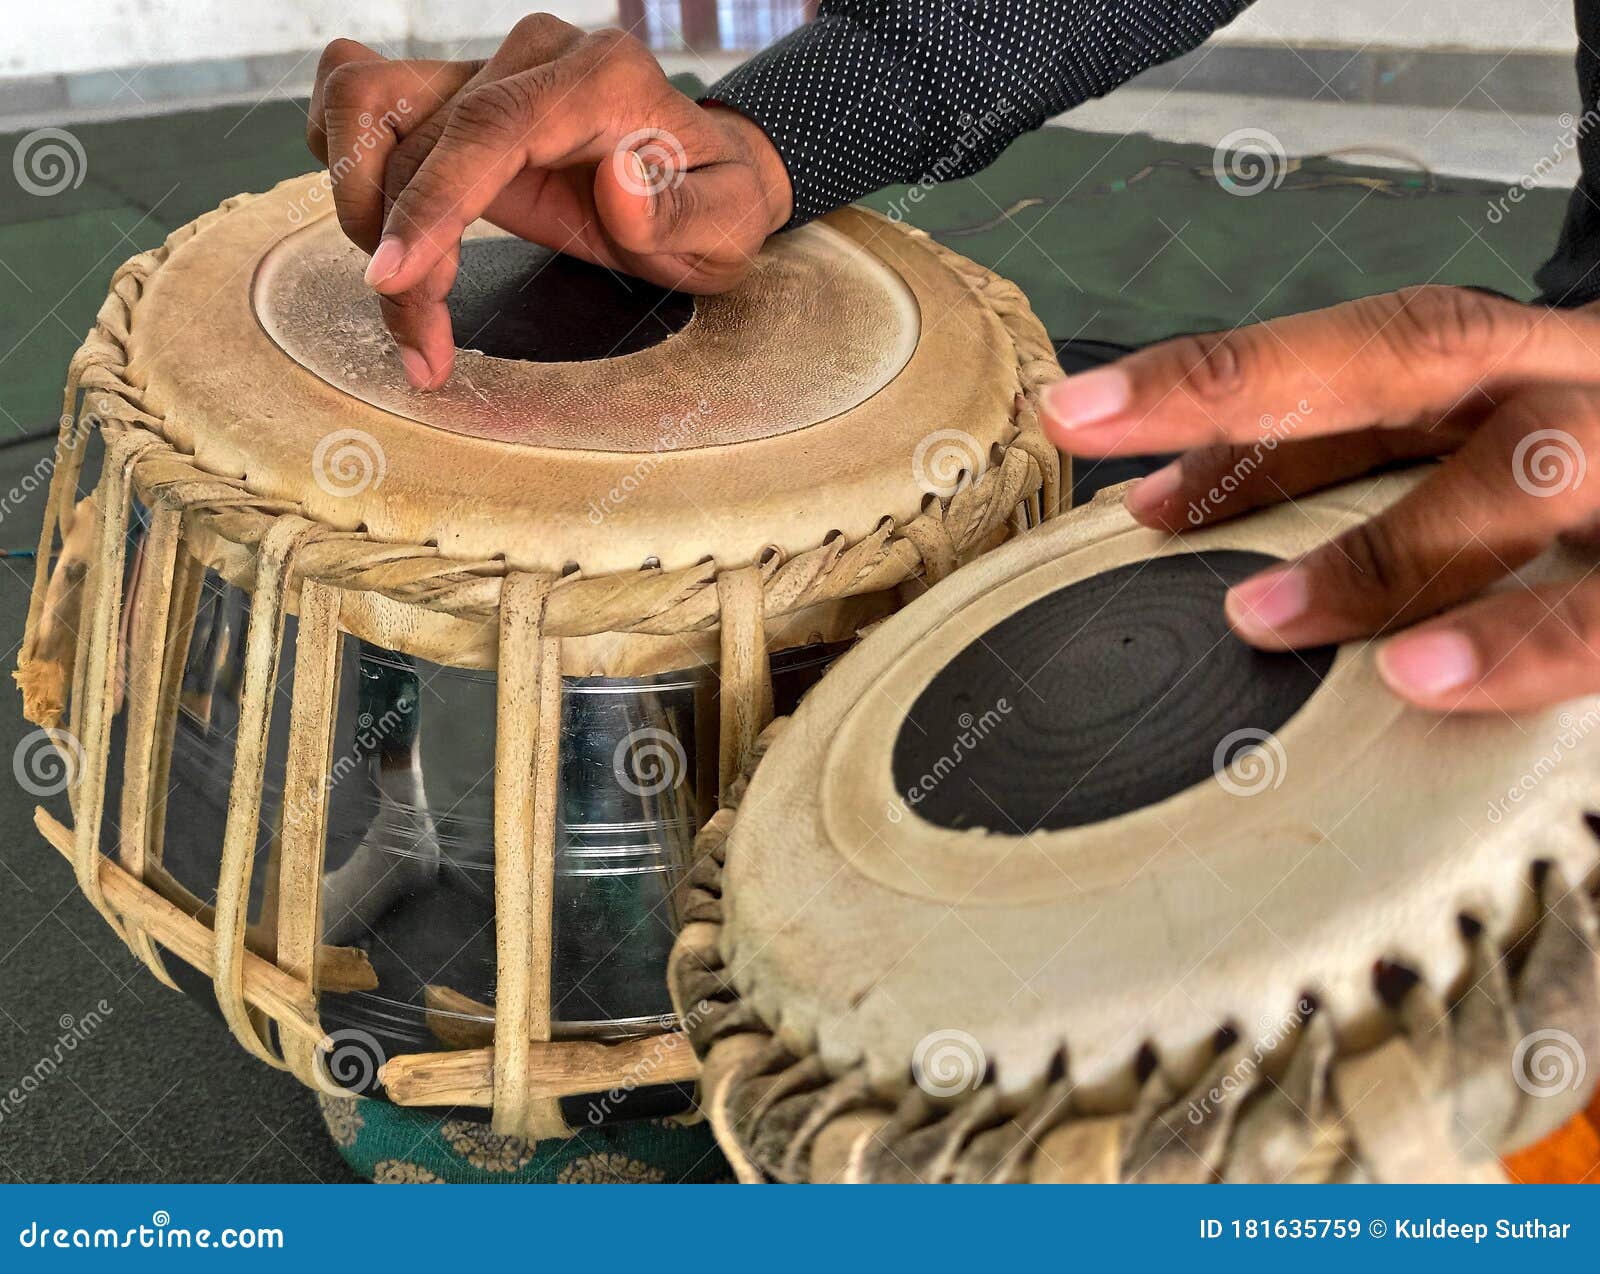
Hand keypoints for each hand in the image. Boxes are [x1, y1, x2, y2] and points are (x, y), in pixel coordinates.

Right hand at [307, 15, 792, 387]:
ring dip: (364, 214)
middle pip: (418, 141)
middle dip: (403, 257)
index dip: (430, 203)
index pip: (490, 129)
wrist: (705, 178)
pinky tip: (396, 247)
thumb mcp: (727, 225)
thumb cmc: (715, 204)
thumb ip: (678, 209)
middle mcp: (535, 58)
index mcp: (602, 81)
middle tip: (425, 349)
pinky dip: (359, 180)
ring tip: (414, 305)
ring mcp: (488, 68)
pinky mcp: (457, 95)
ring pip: (366, 109)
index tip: (395, 278)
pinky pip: (365, 103)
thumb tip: (618, 179)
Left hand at [1040, 285, 1599, 713]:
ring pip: (1518, 484)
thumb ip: (1318, 468)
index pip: (1341, 347)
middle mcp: (1564, 385)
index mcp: (1496, 359)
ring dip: (1388, 552)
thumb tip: (1152, 505)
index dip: (1210, 376)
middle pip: (1410, 358)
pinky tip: (1429, 683)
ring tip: (1263, 620)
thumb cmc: (1576, 470)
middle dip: (1252, 396)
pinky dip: (1527, 647)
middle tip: (1126, 467)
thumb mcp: (1455, 447)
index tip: (1075, 412)